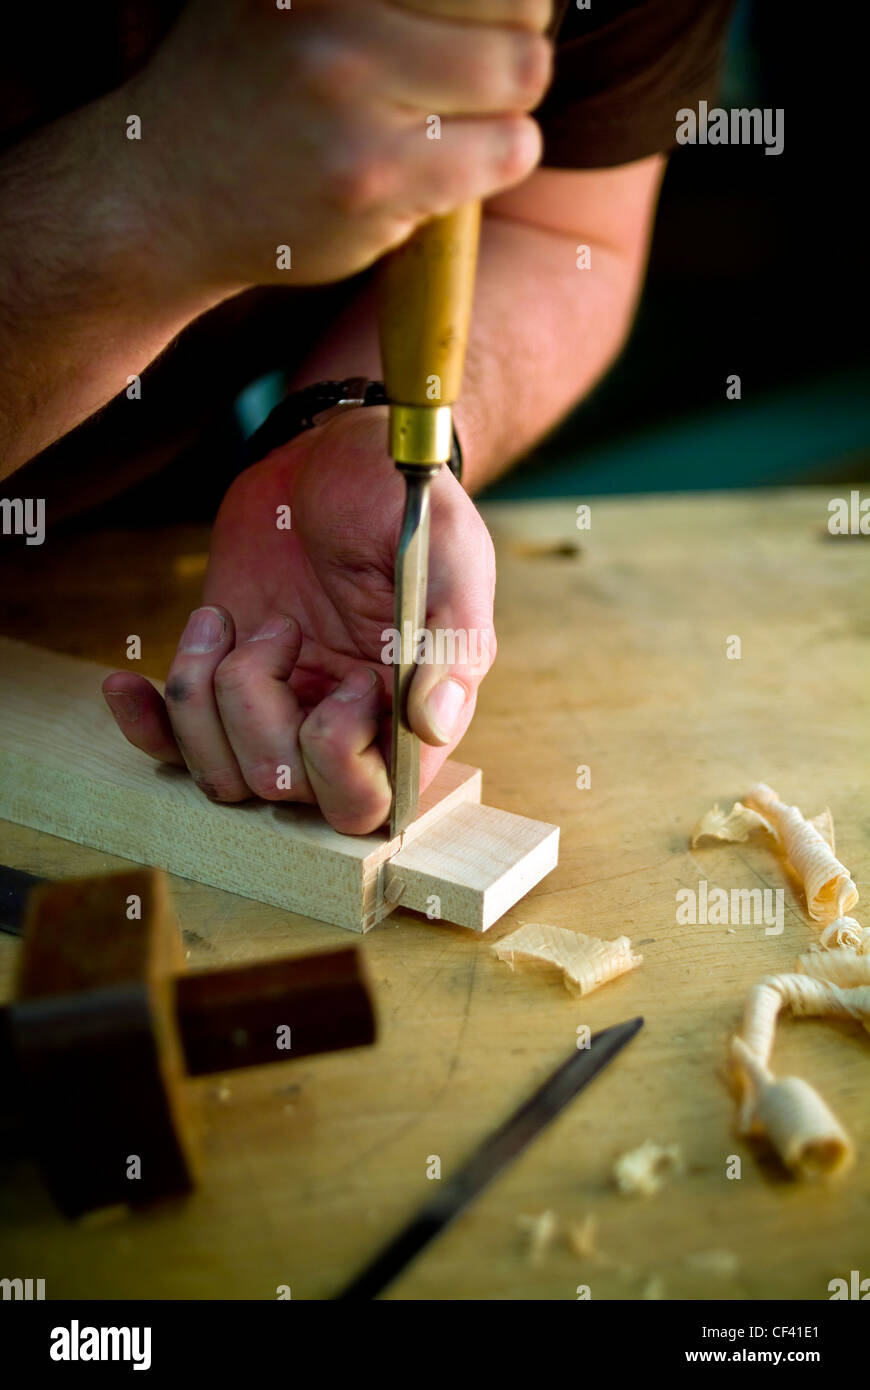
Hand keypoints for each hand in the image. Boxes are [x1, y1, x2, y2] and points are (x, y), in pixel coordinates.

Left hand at [102, 408, 496, 832]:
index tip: (353, 677)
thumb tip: (432, 724)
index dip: (341, 754)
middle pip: (287, 792)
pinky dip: (147, 722)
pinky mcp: (222, 688)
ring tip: (225, 619)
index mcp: (409, 714)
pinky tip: (128, 683)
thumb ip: (452, 638)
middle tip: (281, 629)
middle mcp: (346, 729)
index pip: (371, 803)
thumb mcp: (444, 551)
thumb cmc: (399, 498)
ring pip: (223, 773)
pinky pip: (174, 745)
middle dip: (260, 715)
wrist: (330, 455)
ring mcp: (279, 712)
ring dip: (205, 695)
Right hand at [126, 0, 551, 289]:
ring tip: (449, 129)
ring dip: (504, 112)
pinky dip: (493, 163)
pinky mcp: (370, 177)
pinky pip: (503, 152)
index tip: (471, 27)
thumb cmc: (250, 83)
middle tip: (466, 83)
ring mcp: (349, 94)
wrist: (166, 193)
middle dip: (508, 48)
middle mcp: (332, 9)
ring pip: (520, 77)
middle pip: (517, 2)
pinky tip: (435, 172)